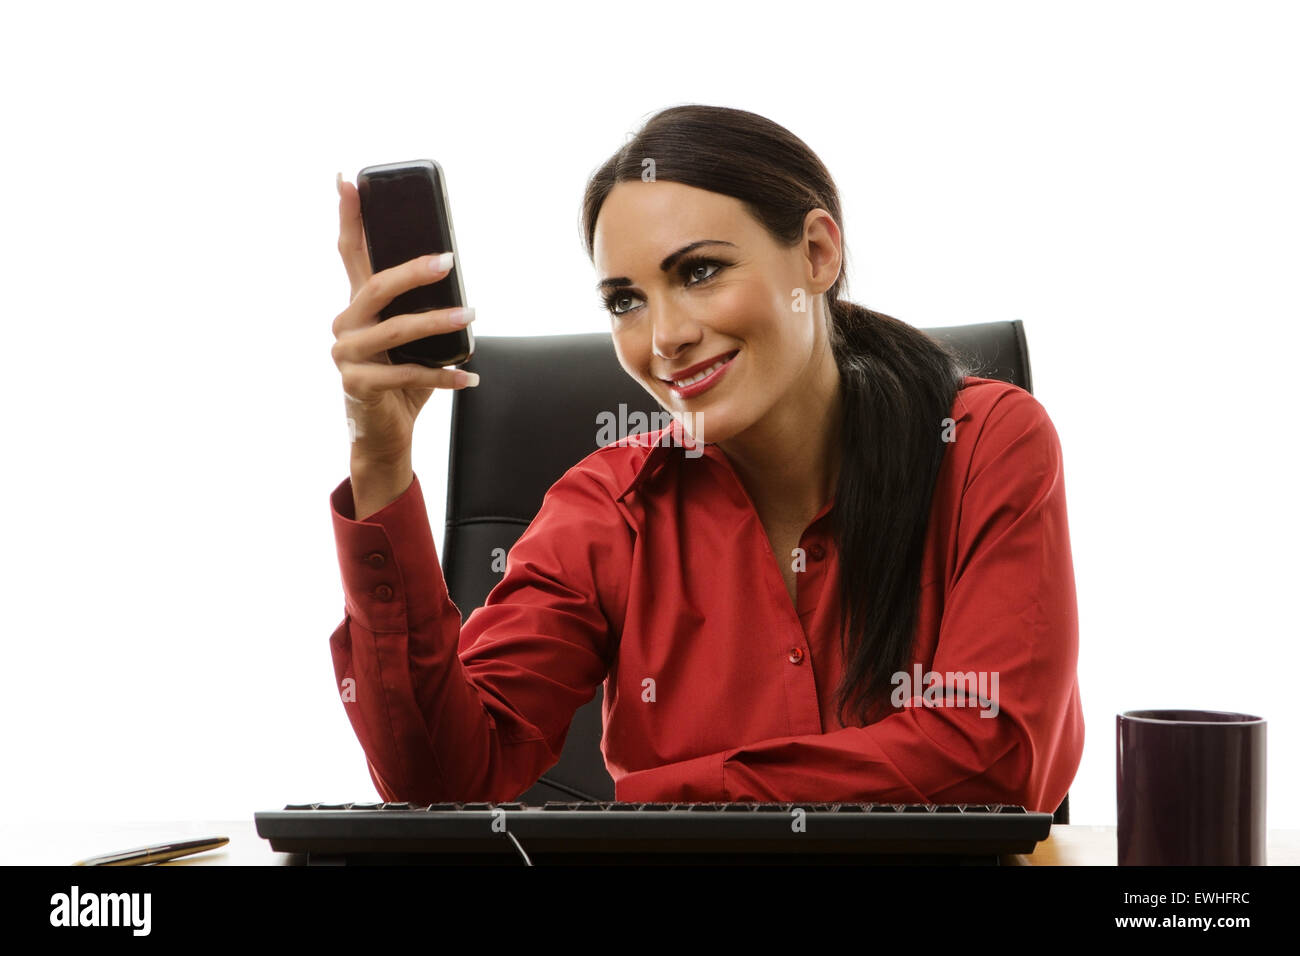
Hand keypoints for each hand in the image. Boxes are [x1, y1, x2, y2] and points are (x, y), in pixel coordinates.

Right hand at [331, 172, 477, 464]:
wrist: (386, 435)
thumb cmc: (402, 381)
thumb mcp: (412, 339)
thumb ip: (419, 307)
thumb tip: (453, 273)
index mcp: (357, 306)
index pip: (350, 252)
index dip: (348, 216)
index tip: (347, 180)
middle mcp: (345, 324)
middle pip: (376, 287)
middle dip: (413, 271)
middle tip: (449, 261)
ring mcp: (346, 355)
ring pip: (395, 330)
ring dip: (438, 323)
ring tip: (471, 317)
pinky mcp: (358, 385)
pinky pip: (406, 375)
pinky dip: (444, 376)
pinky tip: (470, 377)